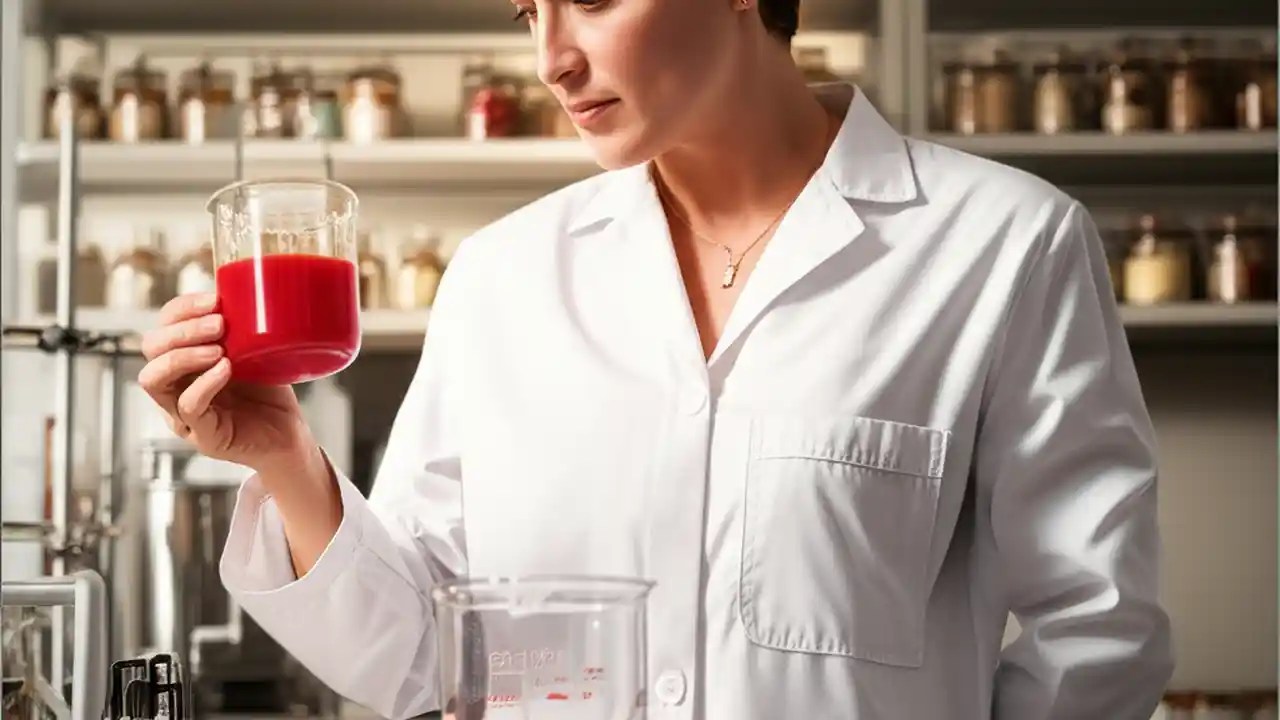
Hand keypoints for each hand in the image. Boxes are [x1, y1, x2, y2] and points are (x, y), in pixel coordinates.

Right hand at [137, 292, 313, 474]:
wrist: (289, 436)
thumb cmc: (268, 394)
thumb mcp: (254, 352)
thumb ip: (241, 328)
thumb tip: (247, 288)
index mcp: (184, 361)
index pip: (162, 325)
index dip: (182, 309)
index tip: (214, 299)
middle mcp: (176, 385)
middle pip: (150, 348)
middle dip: (182, 330)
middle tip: (219, 325)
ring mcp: (182, 413)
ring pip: (154, 378)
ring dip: (183, 355)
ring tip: (219, 348)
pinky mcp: (202, 435)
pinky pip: (188, 406)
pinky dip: (205, 383)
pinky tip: (225, 370)